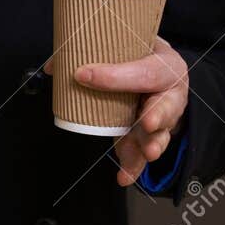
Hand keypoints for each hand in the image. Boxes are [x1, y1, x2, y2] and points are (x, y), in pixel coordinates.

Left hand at [47, 37, 188, 186]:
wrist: (159, 71)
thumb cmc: (140, 59)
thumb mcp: (125, 48)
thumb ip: (90, 53)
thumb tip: (54, 66)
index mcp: (164, 66)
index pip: (145, 71)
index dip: (117, 75)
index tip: (82, 75)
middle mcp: (169, 93)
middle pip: (167, 105)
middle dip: (158, 115)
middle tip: (147, 122)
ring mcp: (163, 117)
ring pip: (161, 133)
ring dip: (152, 143)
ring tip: (147, 152)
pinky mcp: (150, 137)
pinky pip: (143, 153)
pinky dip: (134, 166)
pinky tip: (124, 177)